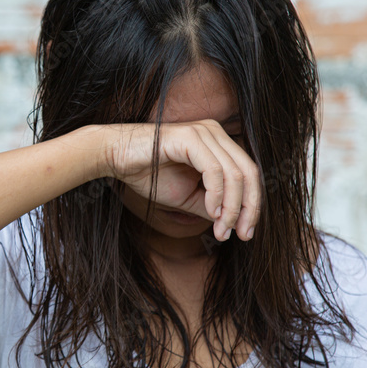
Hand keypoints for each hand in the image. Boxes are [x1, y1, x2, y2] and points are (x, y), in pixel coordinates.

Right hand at [102, 120, 260, 240]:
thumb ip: (214, 206)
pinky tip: (210, 212)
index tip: (244, 233)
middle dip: (249, 208)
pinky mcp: (190, 137)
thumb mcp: (188, 197)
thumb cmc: (148, 174)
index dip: (252, 205)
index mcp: (218, 143)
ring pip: (234, 173)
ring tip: (221, 229)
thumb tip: (234, 223)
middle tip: (241, 235)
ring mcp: (204, 132)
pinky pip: (214, 170)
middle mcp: (215, 133)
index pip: (248, 174)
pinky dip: (216, 195)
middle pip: (249, 173)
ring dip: (232, 207)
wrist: (114, 158)